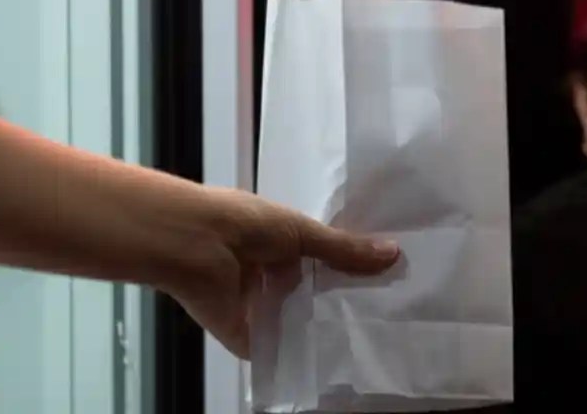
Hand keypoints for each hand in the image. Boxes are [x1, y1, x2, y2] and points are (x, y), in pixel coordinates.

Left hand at [164, 187, 399, 358]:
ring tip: (364, 340)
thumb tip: (394, 254)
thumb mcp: (302, 231)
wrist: (193, 244)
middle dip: (336, 300)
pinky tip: (327, 362)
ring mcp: (254, 304)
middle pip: (308, 291)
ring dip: (317, 328)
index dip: (347, 268)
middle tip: (381, 314)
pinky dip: (292, 355)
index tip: (384, 281)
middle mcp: (266, 272)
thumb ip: (344, 249)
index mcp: (278, 239)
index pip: (319, 258)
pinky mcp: (243, 334)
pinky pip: (273, 348)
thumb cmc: (245, 224)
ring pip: (293, 320)